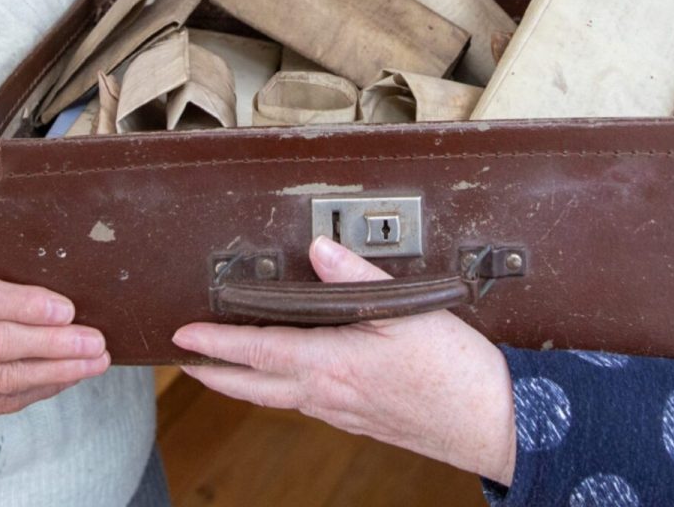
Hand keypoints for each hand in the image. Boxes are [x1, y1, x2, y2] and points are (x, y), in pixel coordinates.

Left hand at [172, 237, 516, 484]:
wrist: (491, 422)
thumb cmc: (455, 372)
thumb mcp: (407, 311)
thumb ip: (358, 278)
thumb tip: (320, 251)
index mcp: (333, 363)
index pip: (256, 351)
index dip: (214, 343)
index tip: (182, 336)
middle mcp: (328, 393)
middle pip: (252, 387)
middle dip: (214, 373)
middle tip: (185, 359)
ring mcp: (342, 412)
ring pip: (276, 398)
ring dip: (244, 382)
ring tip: (224, 367)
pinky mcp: (359, 421)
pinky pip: (304, 405)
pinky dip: (279, 391)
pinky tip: (288, 380)